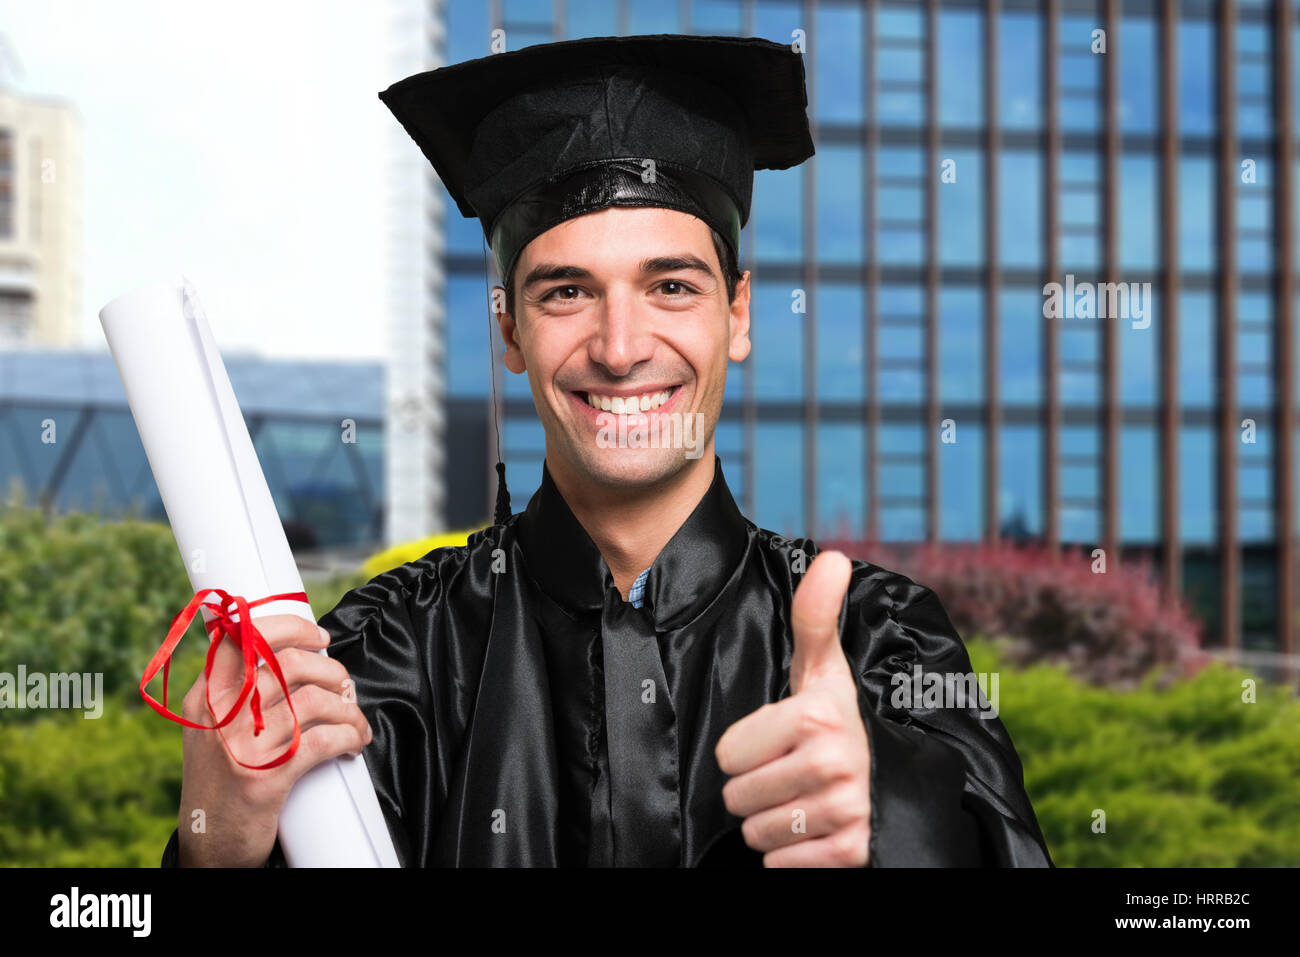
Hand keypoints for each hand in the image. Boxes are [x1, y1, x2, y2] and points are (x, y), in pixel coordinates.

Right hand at [174, 615, 371, 866]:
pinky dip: (350, 736)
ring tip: (354, 720)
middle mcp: (219, 715)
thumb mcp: (210, 727)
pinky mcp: (267, 779)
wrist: (208, 845)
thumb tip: (296, 653)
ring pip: (315, 700)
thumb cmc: (221, 778)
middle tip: (343, 686)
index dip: (293, 628)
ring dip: (348, 708)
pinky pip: (325, 740)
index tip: (321, 637)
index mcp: (205, 695)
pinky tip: (354, 742)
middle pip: (290, 665)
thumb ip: (238, 689)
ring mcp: (241, 746)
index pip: (245, 637)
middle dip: (332, 671)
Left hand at [715, 550, 870, 866]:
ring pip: (755, 832)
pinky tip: (812, 831)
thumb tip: (833, 556)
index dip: (746, 750)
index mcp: (818, 715)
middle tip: (787, 773)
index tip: (778, 741)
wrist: (896, 785)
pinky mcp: (850, 854)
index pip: (727, 754)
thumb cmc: (839, 722)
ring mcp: (844, 812)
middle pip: (737, 796)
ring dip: (768, 822)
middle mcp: (834, 764)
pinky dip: (788, 855)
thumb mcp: (824, 671)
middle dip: (755, 788)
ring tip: (798, 799)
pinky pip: (779, 864)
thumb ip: (814, 617)